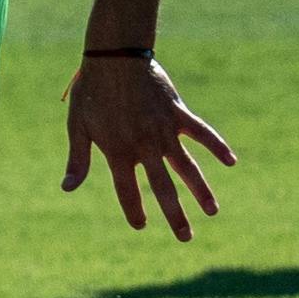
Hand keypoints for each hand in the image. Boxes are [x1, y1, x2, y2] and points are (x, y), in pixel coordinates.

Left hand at [64, 54, 236, 240]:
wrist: (115, 60)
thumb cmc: (92, 94)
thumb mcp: (78, 128)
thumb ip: (79, 160)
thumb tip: (67, 188)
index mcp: (118, 152)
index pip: (127, 191)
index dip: (133, 210)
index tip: (140, 225)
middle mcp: (144, 147)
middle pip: (162, 188)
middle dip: (175, 215)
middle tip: (185, 237)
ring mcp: (164, 131)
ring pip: (187, 167)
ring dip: (201, 190)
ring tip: (212, 211)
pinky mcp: (179, 114)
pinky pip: (203, 134)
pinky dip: (217, 146)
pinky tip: (231, 162)